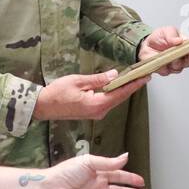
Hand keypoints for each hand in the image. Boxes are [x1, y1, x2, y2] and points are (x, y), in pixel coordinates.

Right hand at [33, 69, 149, 121]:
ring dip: (123, 89)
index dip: (134, 84)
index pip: (120, 93)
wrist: (42, 106)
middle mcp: (99, 111)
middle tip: (144, 75)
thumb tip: (115, 74)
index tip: (145, 77)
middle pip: (120, 97)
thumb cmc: (57, 93)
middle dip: (131, 85)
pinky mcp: (91, 112)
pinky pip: (107, 101)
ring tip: (134, 78)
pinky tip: (118, 85)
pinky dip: (114, 93)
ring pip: (114, 100)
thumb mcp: (78, 81)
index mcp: (97, 104)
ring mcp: (95, 113)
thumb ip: (98, 79)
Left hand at [137, 26, 188, 75]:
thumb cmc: (159, 38)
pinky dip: (165, 67)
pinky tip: (163, 63)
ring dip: (178, 61)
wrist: (146, 46)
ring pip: (181, 66)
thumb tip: (180, 40)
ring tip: (174, 57)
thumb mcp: (166, 31)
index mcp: (187, 44)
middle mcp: (184, 56)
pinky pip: (168, 70)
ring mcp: (176, 64)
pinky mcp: (166, 70)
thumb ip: (173, 35)